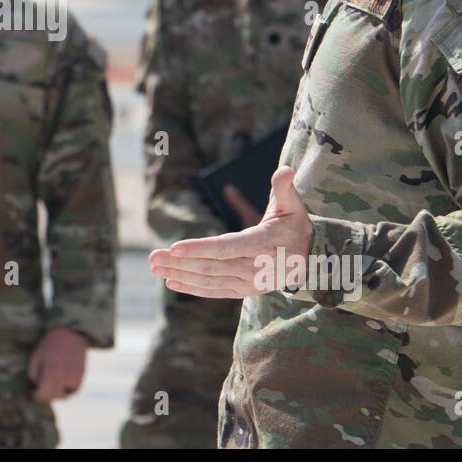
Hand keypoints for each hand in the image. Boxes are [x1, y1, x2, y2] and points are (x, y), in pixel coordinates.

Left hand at [28, 326, 87, 402]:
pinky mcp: (82, 376)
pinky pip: (73, 390)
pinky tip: (63, 376)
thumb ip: (34, 374)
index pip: (43, 395)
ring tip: (54, 379)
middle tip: (42, 388)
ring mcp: (75, 377)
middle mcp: (64, 377)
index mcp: (51, 371)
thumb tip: (37, 387)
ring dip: (57, 392)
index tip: (33, 393)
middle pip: (54, 397)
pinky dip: (67, 387)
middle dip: (46, 395)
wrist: (70, 333)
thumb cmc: (50, 344)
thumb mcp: (36, 356)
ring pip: (64, 395)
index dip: (36, 396)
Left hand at [150, 166, 313, 298]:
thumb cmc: (294, 226)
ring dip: (179, 273)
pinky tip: (171, 281)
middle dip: (179, 261)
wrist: (309, 259)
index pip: (227, 247)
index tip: (174, 248)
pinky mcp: (243, 290)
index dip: (200, 248)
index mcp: (263, 244)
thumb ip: (284, 188)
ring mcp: (249, 282)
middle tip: (152, 257)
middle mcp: (255, 267)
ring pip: (208, 279)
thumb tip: (285, 169)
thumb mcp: (293, 205)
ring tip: (154, 266)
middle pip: (211, 265)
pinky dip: (192, 287)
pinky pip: (214, 291)